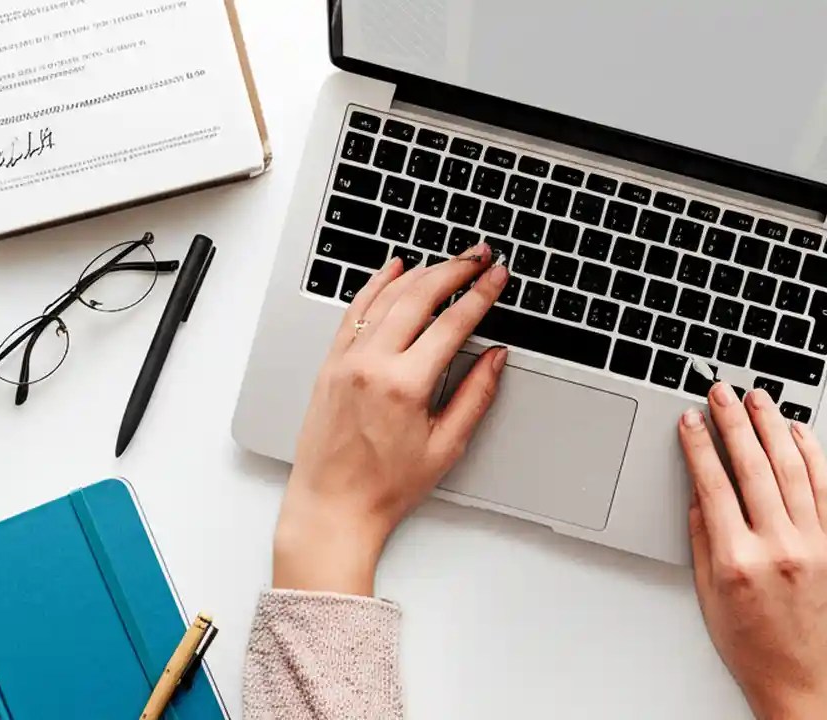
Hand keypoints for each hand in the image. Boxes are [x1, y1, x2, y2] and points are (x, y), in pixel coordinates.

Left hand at [273, 245, 509, 595]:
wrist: (332, 507)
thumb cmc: (385, 487)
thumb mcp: (446, 446)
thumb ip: (475, 395)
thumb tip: (496, 357)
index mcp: (404, 385)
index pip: (452, 323)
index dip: (481, 294)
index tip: (497, 276)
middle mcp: (371, 364)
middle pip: (419, 296)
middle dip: (454, 269)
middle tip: (478, 256)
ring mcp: (345, 360)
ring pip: (385, 297)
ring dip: (420, 272)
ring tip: (447, 261)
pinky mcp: (329, 364)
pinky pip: (354, 311)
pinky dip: (376, 285)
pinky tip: (393, 270)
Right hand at [679, 383, 826, 719]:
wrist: (806, 680)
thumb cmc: (755, 648)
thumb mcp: (709, 597)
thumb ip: (702, 540)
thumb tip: (699, 493)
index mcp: (737, 562)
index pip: (713, 486)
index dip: (699, 447)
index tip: (691, 421)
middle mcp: (778, 547)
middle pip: (752, 466)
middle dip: (734, 421)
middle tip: (721, 393)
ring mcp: (811, 542)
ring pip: (791, 467)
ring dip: (772, 426)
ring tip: (758, 399)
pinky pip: (824, 486)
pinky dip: (811, 453)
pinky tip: (797, 432)